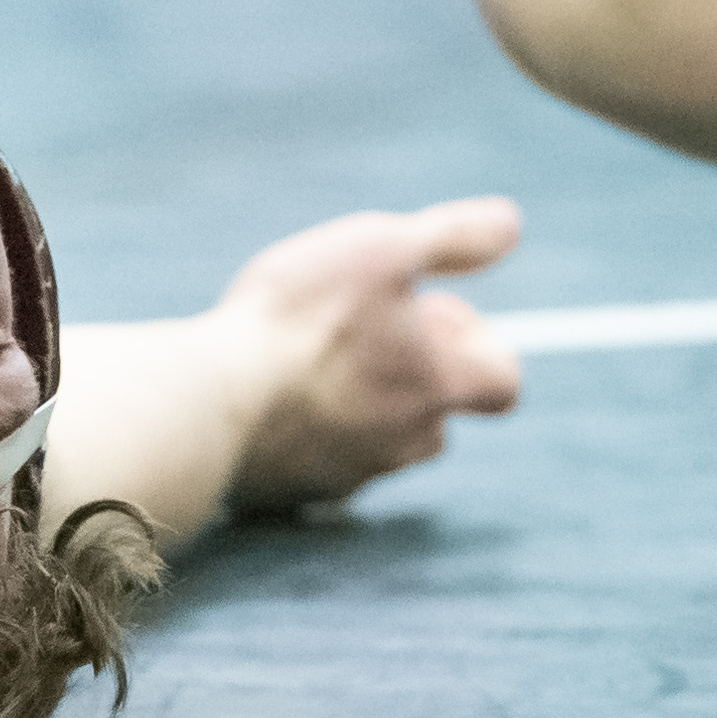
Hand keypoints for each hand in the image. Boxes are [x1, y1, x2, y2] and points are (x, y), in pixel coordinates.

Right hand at [216, 198, 523, 516]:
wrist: (209, 397)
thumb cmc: (297, 320)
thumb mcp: (378, 249)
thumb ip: (451, 236)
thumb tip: (507, 223)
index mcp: (440, 387)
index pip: (503, 380)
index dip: (476, 342)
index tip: (427, 311)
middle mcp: (406, 442)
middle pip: (438, 414)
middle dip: (411, 372)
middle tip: (357, 328)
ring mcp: (347, 474)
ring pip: (378, 441)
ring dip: (360, 403)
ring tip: (307, 360)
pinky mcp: (292, 494)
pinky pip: (315, 464)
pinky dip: (305, 433)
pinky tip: (264, 397)